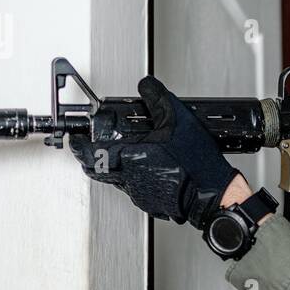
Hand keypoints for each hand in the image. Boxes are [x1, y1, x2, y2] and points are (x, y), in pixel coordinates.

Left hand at [70, 75, 239, 226]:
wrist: (214, 193)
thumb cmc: (197, 163)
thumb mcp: (178, 120)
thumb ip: (158, 99)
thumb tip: (147, 85)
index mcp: (131, 157)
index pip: (90, 153)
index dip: (78, 145)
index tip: (75, 139)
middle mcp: (130, 178)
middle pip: (97, 169)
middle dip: (92, 157)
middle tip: (92, 146)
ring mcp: (139, 194)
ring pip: (116, 179)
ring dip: (116, 166)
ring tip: (129, 153)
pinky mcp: (150, 204)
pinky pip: (134, 189)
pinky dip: (135, 178)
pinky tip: (150, 169)